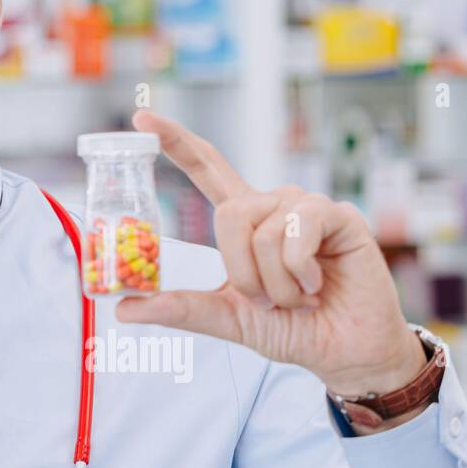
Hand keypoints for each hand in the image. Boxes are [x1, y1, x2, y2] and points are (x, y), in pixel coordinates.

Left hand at [115, 110, 428, 427]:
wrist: (343, 351)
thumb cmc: (291, 329)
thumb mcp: (227, 317)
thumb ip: (179, 308)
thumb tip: (123, 308)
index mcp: (243, 219)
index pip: (205, 168)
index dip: (175, 141)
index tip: (142, 117)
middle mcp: (272, 204)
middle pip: (228, 215)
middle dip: (241, 270)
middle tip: (266, 300)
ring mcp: (304, 207)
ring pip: (262, 231)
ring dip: (274, 281)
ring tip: (299, 296)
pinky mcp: (337, 215)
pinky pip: (296, 234)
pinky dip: (299, 271)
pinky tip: (318, 284)